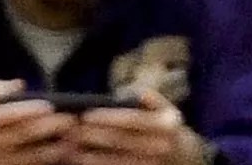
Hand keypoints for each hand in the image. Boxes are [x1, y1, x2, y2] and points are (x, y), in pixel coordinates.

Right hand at [0, 81, 76, 164]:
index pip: (4, 114)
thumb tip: (19, 84)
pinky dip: (47, 161)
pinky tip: (64, 153)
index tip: (50, 105)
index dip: (27, 110)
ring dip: (53, 148)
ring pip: (26, 157)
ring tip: (75, 138)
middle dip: (49, 127)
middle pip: (19, 136)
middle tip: (72, 120)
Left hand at [71, 90, 200, 163]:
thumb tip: (120, 94)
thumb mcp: (165, 109)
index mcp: (167, 123)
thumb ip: (148, 98)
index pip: (133, 119)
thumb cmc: (164, 127)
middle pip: (120, 141)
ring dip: (88, 155)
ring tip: (68, 147)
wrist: (183, 158)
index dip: (108, 117)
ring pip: (114, 161)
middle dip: (92, 135)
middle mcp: (161, 146)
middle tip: (69, 130)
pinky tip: (80, 160)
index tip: (85, 114)